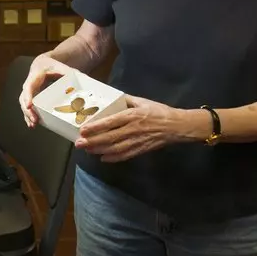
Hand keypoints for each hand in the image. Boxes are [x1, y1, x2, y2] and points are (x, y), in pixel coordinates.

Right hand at [19, 54, 74, 127]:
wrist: (45, 64)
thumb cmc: (55, 66)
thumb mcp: (64, 68)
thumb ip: (72, 75)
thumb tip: (86, 82)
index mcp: (37, 74)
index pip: (29, 86)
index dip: (28, 96)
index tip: (30, 106)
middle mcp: (30, 82)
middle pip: (23, 97)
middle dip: (28, 110)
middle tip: (35, 120)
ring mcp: (29, 90)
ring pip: (23, 103)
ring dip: (27, 115)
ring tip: (33, 125)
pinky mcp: (31, 96)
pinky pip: (27, 106)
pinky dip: (29, 115)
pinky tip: (32, 124)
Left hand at [75, 96, 199, 161]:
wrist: (177, 126)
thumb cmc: (159, 111)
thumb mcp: (142, 101)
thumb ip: (127, 100)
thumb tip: (113, 97)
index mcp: (132, 115)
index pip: (110, 122)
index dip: (95, 127)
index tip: (82, 129)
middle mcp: (132, 129)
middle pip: (109, 138)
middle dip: (92, 141)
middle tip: (79, 143)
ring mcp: (137, 141)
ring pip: (114, 148)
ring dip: (99, 150)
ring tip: (87, 150)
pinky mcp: (141, 150)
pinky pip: (125, 155)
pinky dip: (113, 158)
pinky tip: (103, 158)